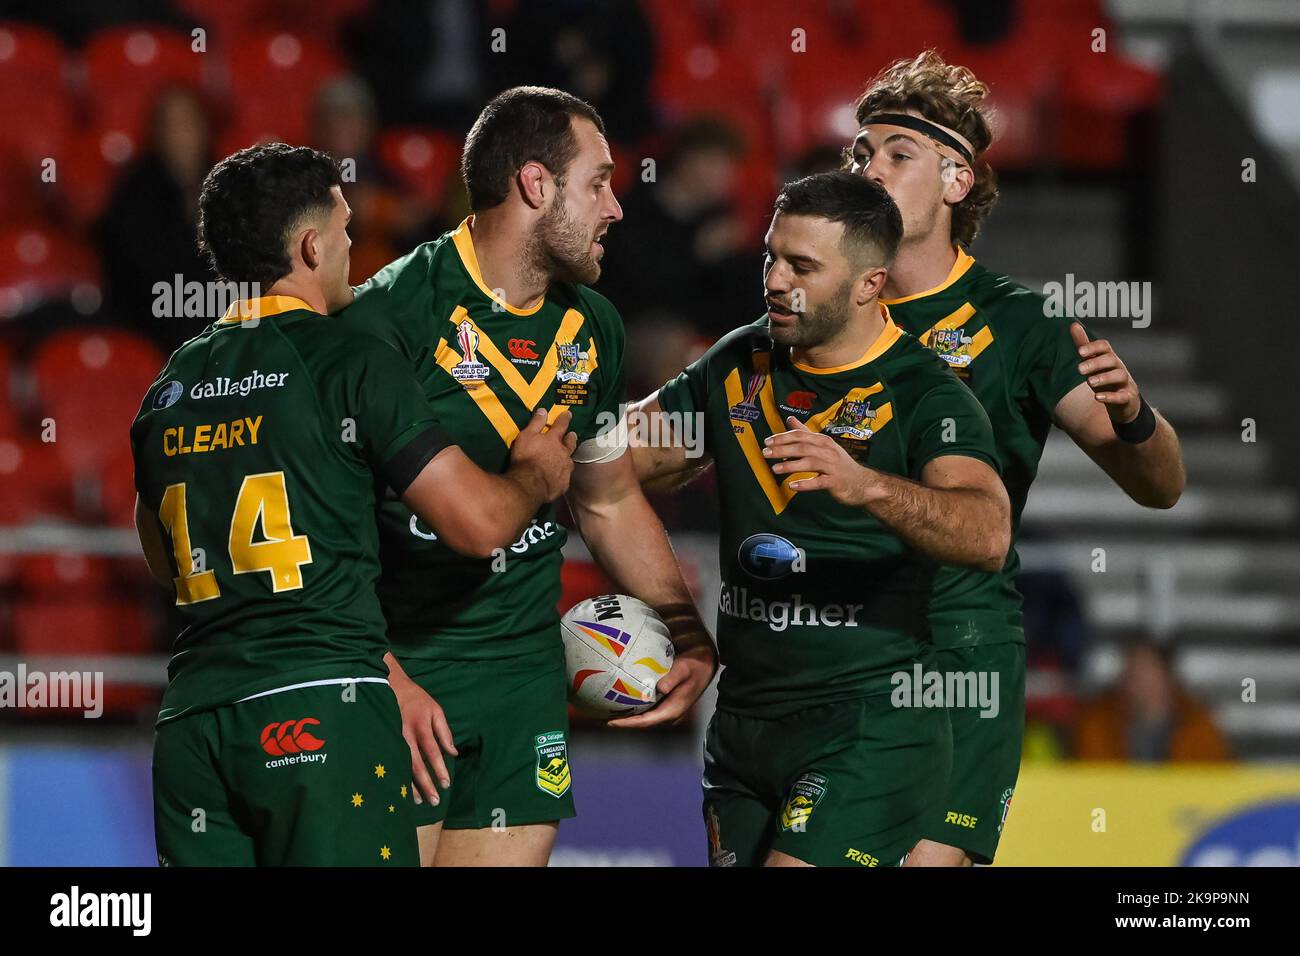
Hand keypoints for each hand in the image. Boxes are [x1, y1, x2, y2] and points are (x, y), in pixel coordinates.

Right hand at [390, 666, 457, 805]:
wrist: (390, 686)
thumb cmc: (416, 699)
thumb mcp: (435, 710)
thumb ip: (444, 732)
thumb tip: (453, 753)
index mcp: (421, 726)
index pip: (432, 752)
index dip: (439, 769)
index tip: (446, 784)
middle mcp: (405, 734)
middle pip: (416, 764)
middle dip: (426, 784)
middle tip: (434, 801)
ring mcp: (392, 738)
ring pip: (401, 766)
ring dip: (410, 785)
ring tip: (418, 801)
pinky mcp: (383, 740)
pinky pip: (391, 762)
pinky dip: (396, 776)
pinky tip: (400, 789)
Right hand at [509, 406, 577, 499]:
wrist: (530, 484)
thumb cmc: (526, 458)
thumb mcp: (526, 436)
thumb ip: (536, 423)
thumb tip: (544, 410)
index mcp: (554, 440)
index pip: (561, 425)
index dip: (564, 419)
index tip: (569, 414)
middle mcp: (563, 453)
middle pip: (570, 443)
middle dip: (571, 437)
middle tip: (572, 435)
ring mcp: (565, 469)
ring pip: (570, 460)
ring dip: (568, 457)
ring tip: (567, 456)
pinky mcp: (564, 483)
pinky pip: (565, 476)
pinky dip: (563, 474)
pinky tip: (560, 476)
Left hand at [608, 612, 716, 728]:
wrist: (704, 664)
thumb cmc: (695, 665)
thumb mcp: (687, 668)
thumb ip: (674, 677)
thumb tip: (660, 687)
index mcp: (673, 710)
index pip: (646, 722)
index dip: (628, 724)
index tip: (611, 723)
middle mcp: (667, 713)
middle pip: (641, 723)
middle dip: (622, 723)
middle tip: (600, 719)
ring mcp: (665, 708)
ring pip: (642, 717)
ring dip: (625, 716)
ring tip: (604, 712)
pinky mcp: (663, 701)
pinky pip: (644, 707)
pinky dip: (631, 705)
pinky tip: (617, 699)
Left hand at [762, 416, 876, 506]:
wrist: (862, 483)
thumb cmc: (839, 464)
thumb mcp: (823, 445)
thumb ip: (805, 433)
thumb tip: (790, 418)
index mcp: (822, 441)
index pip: (800, 435)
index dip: (782, 437)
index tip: (766, 441)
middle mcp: (828, 451)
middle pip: (803, 447)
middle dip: (782, 449)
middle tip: (765, 453)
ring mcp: (833, 466)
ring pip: (810, 462)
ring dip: (790, 465)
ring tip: (775, 468)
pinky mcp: (836, 482)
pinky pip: (819, 482)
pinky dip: (805, 483)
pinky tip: (792, 485)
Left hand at [1070, 322, 1141, 423]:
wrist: (1123, 403)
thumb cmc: (1105, 378)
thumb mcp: (1093, 362)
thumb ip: (1084, 345)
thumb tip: (1073, 324)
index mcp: (1109, 358)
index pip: (1105, 346)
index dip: (1093, 347)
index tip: (1080, 352)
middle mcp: (1119, 367)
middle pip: (1111, 359)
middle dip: (1095, 363)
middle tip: (1079, 369)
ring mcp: (1125, 383)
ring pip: (1119, 376)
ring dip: (1104, 378)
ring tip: (1089, 382)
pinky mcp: (1127, 398)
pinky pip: (1122, 396)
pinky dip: (1110, 397)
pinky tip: (1097, 397)